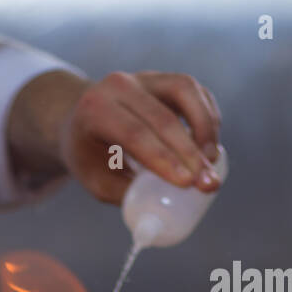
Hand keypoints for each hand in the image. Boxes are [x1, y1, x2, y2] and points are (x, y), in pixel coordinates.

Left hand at [8, 69, 221, 204]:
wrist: (80, 121)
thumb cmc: (88, 157)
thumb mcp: (95, 180)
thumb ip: (125, 194)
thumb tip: (159, 214)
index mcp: (95, 110)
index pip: (134, 134)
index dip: (164, 158)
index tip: (187, 183)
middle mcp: (118, 86)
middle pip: (162, 118)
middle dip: (191, 153)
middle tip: (208, 183)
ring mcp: (144, 77)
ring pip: (185, 92)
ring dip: (205, 127)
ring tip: (211, 161)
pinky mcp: (164, 78)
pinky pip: (194, 91)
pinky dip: (207, 116)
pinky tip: (210, 144)